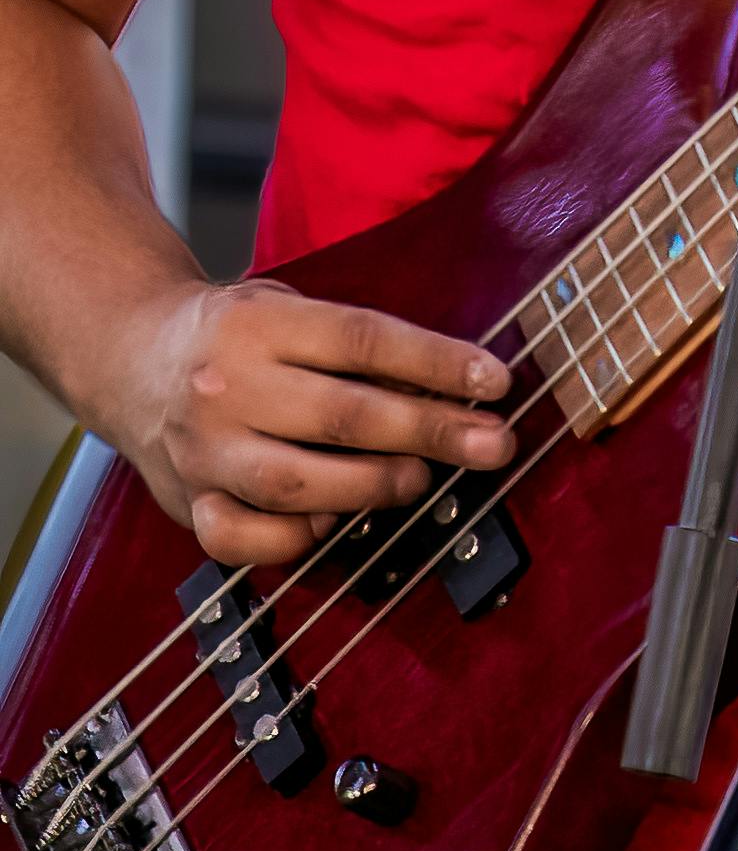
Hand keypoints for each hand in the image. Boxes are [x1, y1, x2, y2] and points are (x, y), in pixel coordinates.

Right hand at [114, 277, 512, 572]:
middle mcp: (223, 386)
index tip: (496, 381)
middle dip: (431, 432)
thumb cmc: (234, 336)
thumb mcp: (289, 311)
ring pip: (298, 484)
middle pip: (343, 415)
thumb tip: (453, 389)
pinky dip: (298, 537)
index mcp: (255, 323)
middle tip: (492, 444)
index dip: (437, 363)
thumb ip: (358, 348)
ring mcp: (202, 450)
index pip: (363, 340)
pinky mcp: (187, 501)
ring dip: (375, 487)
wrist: (128, 356)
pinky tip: (333, 518)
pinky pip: (246, 539)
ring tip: (419, 478)